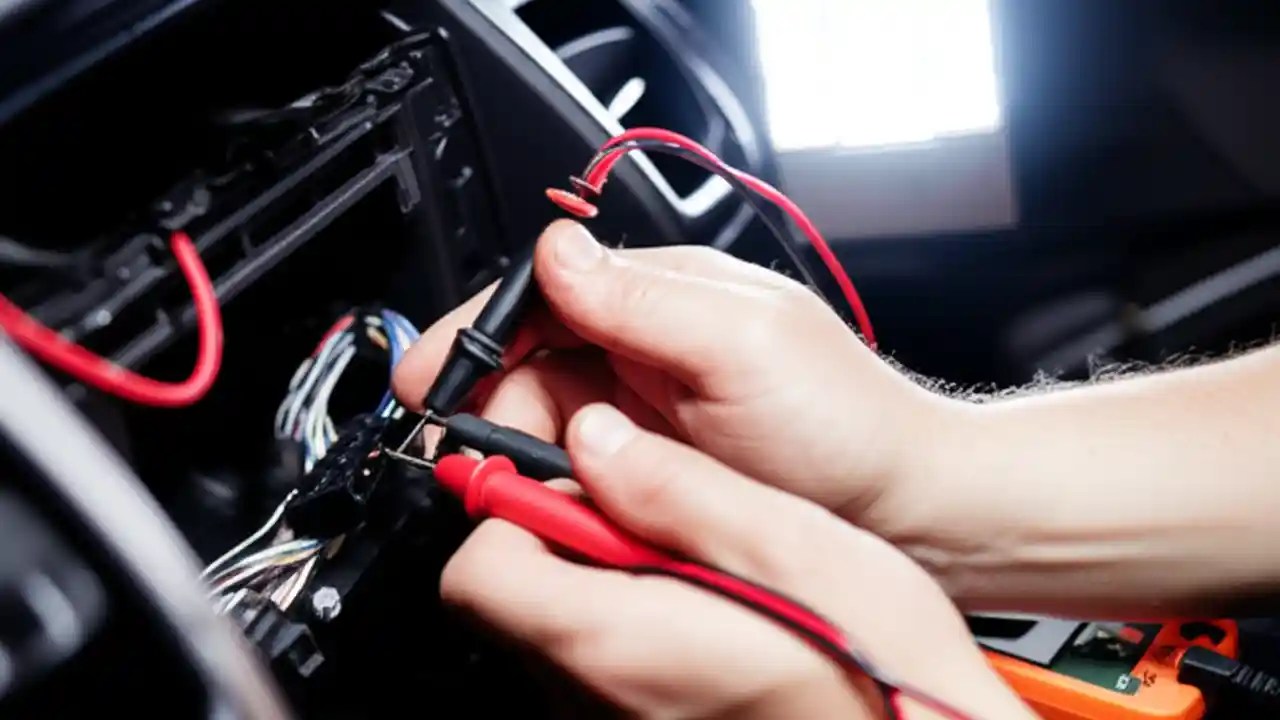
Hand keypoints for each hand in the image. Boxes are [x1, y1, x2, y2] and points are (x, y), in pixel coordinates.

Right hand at [393, 220, 950, 523]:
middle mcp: (642, 345)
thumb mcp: (739, 346)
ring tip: (527, 492)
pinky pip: (574, 471)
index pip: (538, 294)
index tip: (432, 382)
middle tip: (477, 459)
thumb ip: (642, 300)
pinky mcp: (646, 466)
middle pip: (523, 363)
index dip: (474, 335)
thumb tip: (557, 252)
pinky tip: (560, 505)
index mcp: (660, 295)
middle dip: (487, 406)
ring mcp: (642, 408)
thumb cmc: (844, 421)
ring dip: (519, 455)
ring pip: (541, 423)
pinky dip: (554, 488)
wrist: (900, 509)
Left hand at [441, 404, 1030, 718]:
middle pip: (506, 600)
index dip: (507, 507)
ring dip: (590, 579)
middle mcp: (595, 698)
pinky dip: (622, 623)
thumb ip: (676, 487)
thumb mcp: (789, 546)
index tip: (564, 471)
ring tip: (682, 556)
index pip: (477, 572)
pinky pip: (596, 667)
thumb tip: (596, 440)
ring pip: (550, 631)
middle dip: (550, 535)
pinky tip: (696, 606)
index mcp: (614, 645)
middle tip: (635, 507)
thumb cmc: (877, 671)